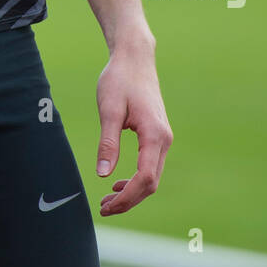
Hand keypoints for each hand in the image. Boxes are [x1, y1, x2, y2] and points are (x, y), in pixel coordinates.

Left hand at [95, 43, 171, 214]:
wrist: (134, 58)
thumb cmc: (119, 80)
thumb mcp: (109, 110)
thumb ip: (107, 142)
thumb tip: (103, 175)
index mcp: (154, 134)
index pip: (145, 178)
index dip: (127, 197)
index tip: (107, 206)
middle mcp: (164, 139)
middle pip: (151, 183)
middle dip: (129, 200)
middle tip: (103, 208)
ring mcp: (163, 138)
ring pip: (152, 176)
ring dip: (132, 192)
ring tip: (107, 200)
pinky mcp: (158, 135)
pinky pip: (151, 166)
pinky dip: (136, 179)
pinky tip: (117, 183)